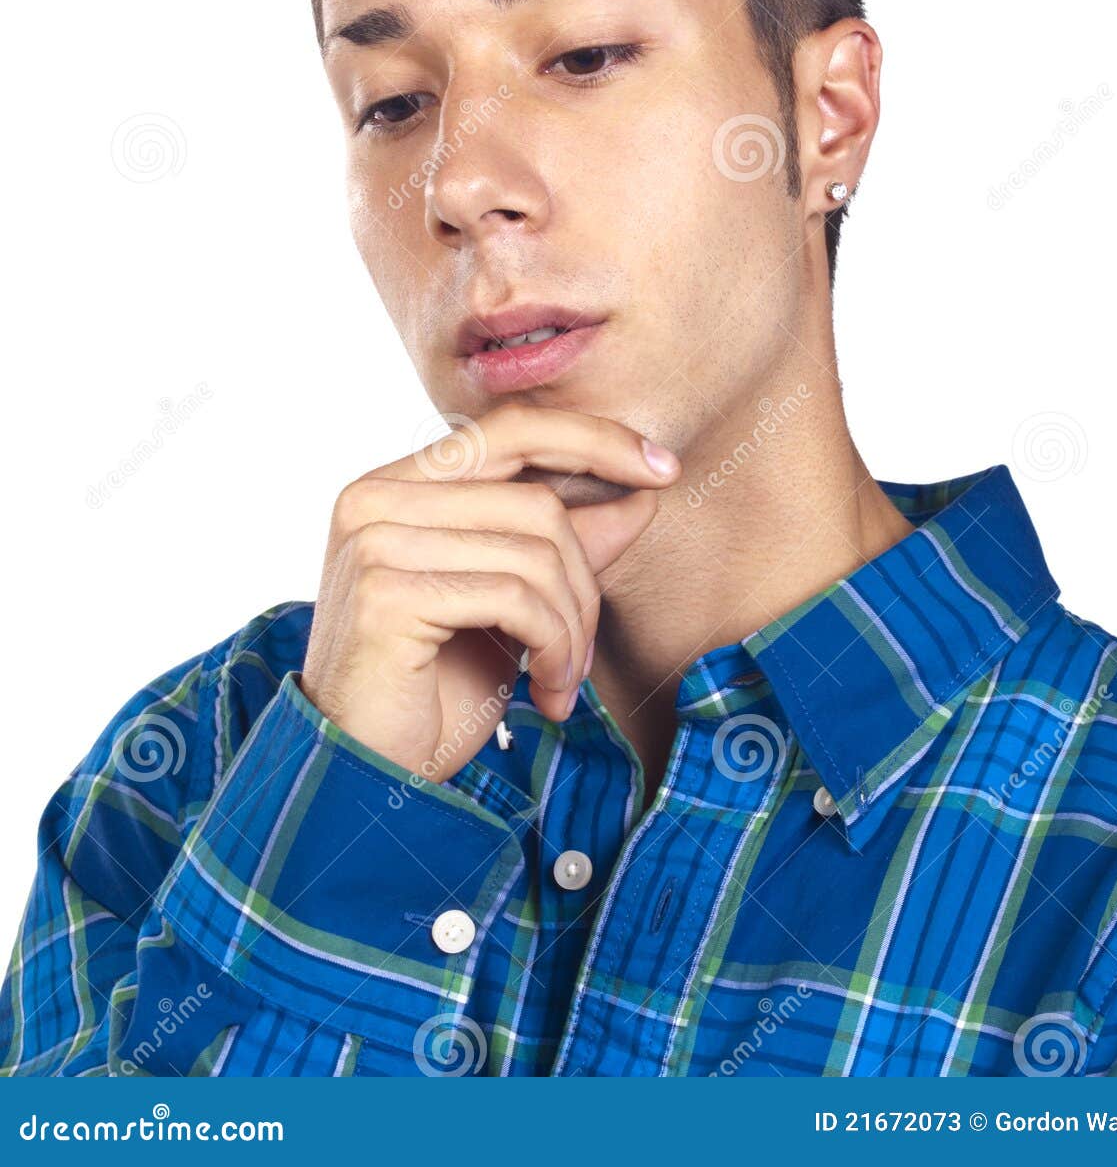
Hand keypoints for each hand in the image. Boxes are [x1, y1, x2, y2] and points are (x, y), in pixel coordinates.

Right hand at [299, 402, 679, 780]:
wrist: (366, 774)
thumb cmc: (434, 689)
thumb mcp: (511, 606)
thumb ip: (562, 543)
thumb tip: (643, 491)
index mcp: (399, 484)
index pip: (511, 427)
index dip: (594, 438)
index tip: (664, 469)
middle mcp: (375, 497)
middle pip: (536, 499)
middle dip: (586, 580)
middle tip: (585, 650)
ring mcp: (374, 541)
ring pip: (535, 552)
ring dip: (572, 630)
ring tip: (562, 682)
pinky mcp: (384, 593)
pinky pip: (513, 597)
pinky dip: (553, 648)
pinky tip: (546, 695)